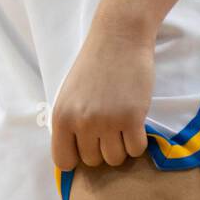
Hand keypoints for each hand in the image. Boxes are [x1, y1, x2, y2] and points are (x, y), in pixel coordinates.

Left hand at [50, 21, 155, 170]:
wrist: (119, 37)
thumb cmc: (95, 64)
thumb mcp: (69, 95)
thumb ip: (70, 124)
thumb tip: (74, 158)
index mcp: (61, 117)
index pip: (64, 161)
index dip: (78, 156)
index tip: (88, 144)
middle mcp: (81, 122)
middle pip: (93, 161)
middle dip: (102, 147)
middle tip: (109, 123)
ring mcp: (107, 121)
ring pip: (115, 159)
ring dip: (121, 145)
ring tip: (122, 121)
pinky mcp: (132, 118)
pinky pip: (136, 150)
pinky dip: (138, 141)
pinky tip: (135, 121)